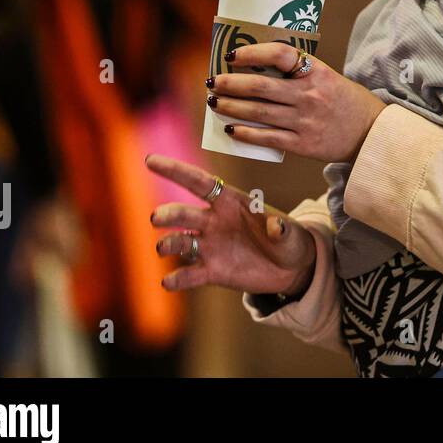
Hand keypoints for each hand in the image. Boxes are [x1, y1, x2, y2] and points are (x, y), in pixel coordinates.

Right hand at [145, 153, 315, 295]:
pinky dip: (177, 279)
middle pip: (184, 213)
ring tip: (162, 248)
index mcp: (230, 202)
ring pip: (181, 242)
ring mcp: (211, 247)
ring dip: (168, 243)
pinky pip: (189, 275)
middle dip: (169, 214)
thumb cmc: (290, 240)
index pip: (199, 182)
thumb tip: (275, 225)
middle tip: (156, 217)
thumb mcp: (291, 234)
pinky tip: (168, 282)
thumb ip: (281, 229)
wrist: (292, 269)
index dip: (176, 170)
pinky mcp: (212, 272)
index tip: (151, 161)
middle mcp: (214, 222)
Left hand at [206, 42, 385, 163]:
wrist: (371, 133)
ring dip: (231, 106)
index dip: (254, 52)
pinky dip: (245, 133)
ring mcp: (306, 121)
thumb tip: (256, 67)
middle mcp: (310, 95)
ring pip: (259, 112)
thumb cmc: (344, 101)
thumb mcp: (328, 77)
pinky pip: (267, 138)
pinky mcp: (303, 144)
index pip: (281, 55)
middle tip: (213, 81)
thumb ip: (298, 73)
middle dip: (231, 83)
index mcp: (318, 72)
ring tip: (214, 102)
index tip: (233, 55)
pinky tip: (231, 128)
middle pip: (261, 86)